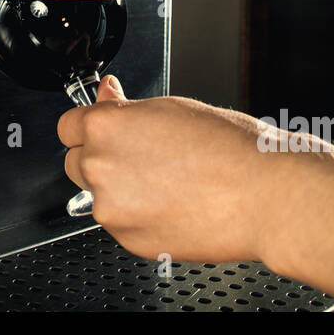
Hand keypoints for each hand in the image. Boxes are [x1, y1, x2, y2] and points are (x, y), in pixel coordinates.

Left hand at [58, 76, 302, 263]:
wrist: (266, 195)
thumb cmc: (230, 148)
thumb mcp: (171, 108)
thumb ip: (126, 107)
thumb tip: (106, 94)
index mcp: (106, 127)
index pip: (68, 126)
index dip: (89, 126)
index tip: (104, 130)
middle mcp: (100, 168)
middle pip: (75, 162)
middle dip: (100, 158)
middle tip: (143, 156)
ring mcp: (112, 209)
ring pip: (97, 196)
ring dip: (118, 189)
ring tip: (167, 181)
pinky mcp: (129, 240)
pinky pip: (120, 223)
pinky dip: (137, 215)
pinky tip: (172, 203)